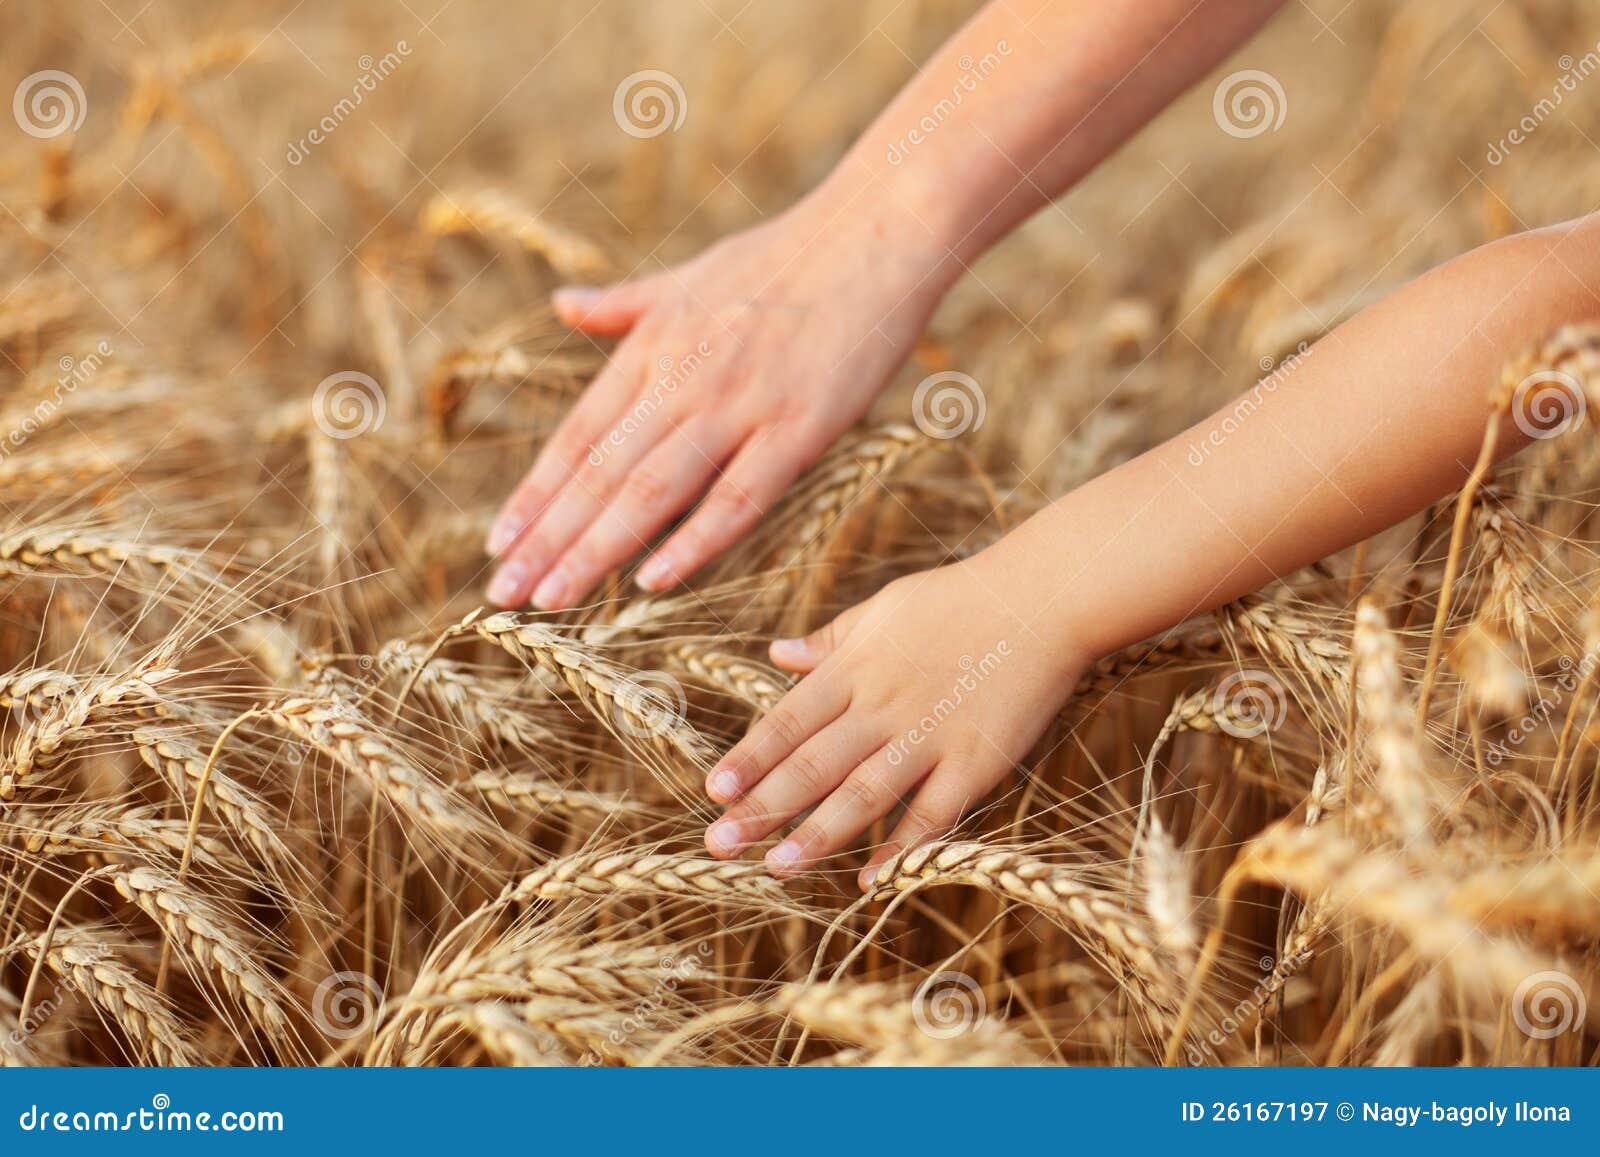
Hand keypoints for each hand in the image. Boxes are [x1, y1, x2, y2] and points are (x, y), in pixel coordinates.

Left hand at [483, 193, 950, 609]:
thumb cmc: (785, 258)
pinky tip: (654, 580)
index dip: (537, 494)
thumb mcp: (689, 275)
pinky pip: (740, 495)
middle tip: (504, 593)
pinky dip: (696, 540)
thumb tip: (563, 303)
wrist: (876, 230)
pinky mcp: (801, 426)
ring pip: (653, 489)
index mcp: (653, 347)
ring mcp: (740, 404)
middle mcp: (684, 379)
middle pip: (602, 471)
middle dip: (549, 537)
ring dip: (597, 548)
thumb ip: (624, 304)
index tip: (500, 544)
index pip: (580, 436)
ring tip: (554, 598)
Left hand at [700, 555, 1087, 890]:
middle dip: (763, 806)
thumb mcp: (885, 608)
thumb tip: (778, 653)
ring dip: (818, 832)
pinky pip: (934, 811)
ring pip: (863, 791)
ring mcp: (930, 734)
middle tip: (719, 844)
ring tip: (777, 866)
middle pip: (813, 762)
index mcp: (856, 667)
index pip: (789, 719)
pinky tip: (872, 880)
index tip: (713, 790)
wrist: (1043, 597)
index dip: (750, 757)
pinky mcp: (977, 760)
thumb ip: (831, 638)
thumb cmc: (961, 599)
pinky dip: (903, 846)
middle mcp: (883, 704)